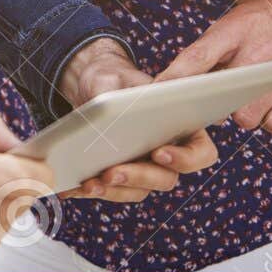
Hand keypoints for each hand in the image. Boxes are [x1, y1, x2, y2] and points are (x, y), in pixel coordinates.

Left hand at [55, 39, 217, 200]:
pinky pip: (111, 191)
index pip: (200, 153)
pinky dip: (91, 190)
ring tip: (88, 183)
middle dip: (137, 177)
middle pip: (165, 178)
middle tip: (111, 172)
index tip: (158, 152)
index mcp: (183, 128)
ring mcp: (145, 169)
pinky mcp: (120, 178)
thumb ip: (127, 94)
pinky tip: (72, 187)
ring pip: (136, 190)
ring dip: (112, 190)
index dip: (184, 159)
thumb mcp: (122, 80)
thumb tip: (117, 109)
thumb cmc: (117, 80)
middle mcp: (168, 154)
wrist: (94, 87)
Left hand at [156, 0, 271, 134]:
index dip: (174, 80)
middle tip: (225, 98)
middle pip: (222, 99)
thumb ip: (215, 47)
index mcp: (238, 27)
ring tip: (257, 96)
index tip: (152, 97)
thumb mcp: (243, 18)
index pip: (197, 57)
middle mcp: (262, 49)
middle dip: (216, 105)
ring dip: (248, 115)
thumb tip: (181, 79)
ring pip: (248, 118)